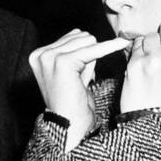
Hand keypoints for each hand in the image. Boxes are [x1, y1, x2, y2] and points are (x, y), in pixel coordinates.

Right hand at [29, 31, 127, 151]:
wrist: (69, 125)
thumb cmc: (73, 102)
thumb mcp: (74, 73)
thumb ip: (79, 54)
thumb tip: (91, 37)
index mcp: (38, 56)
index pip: (72, 36)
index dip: (84, 52)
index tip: (84, 70)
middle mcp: (40, 55)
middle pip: (80, 36)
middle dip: (88, 54)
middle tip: (81, 79)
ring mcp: (50, 58)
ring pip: (87, 41)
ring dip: (93, 58)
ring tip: (83, 79)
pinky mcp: (63, 62)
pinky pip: (93, 49)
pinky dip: (108, 48)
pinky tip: (122, 44)